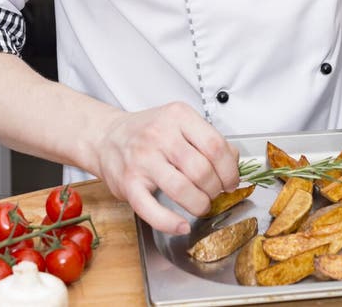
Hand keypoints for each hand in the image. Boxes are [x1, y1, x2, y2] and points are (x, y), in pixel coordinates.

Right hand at [93, 101, 239, 234]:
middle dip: (215, 189)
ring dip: (199, 205)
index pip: (215, 145)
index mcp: (178, 116)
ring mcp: (143, 159)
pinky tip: (182, 225)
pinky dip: (171, 223)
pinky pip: (152, 210)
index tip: (231, 181)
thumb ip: (207, 138)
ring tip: (200, 205)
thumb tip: (234, 162)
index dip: (229, 170)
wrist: (107, 137)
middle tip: (214, 194)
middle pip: (202, 170)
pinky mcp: (128, 184)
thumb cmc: (147, 132)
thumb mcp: (179, 123)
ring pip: (183, 190)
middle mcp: (160, 135)